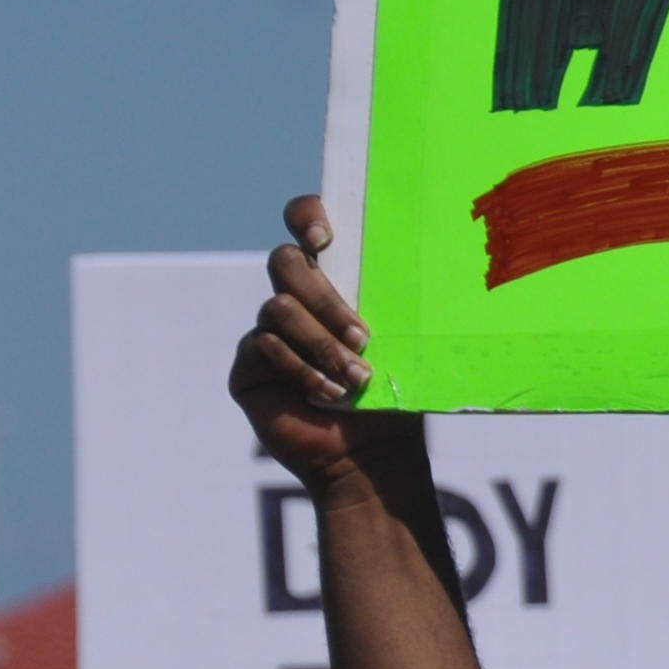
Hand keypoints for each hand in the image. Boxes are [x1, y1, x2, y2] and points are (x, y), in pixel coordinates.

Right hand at [230, 197, 413, 496]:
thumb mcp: (396, 343)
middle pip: (286, 261)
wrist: (370, 452)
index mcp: (332, 281)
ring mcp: (266, 330)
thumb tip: (420, 257)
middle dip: (325, 299)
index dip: (306, 215)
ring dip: (323, 345)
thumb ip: (390, 301)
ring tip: (356, 378)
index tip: (325, 238)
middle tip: (363, 337)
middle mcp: (294, 298)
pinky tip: (329, 396)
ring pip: (279, 308)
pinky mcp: (248, 365)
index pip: (305, 223)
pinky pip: (265, 347)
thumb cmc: (390, 394)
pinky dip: (303, 371)